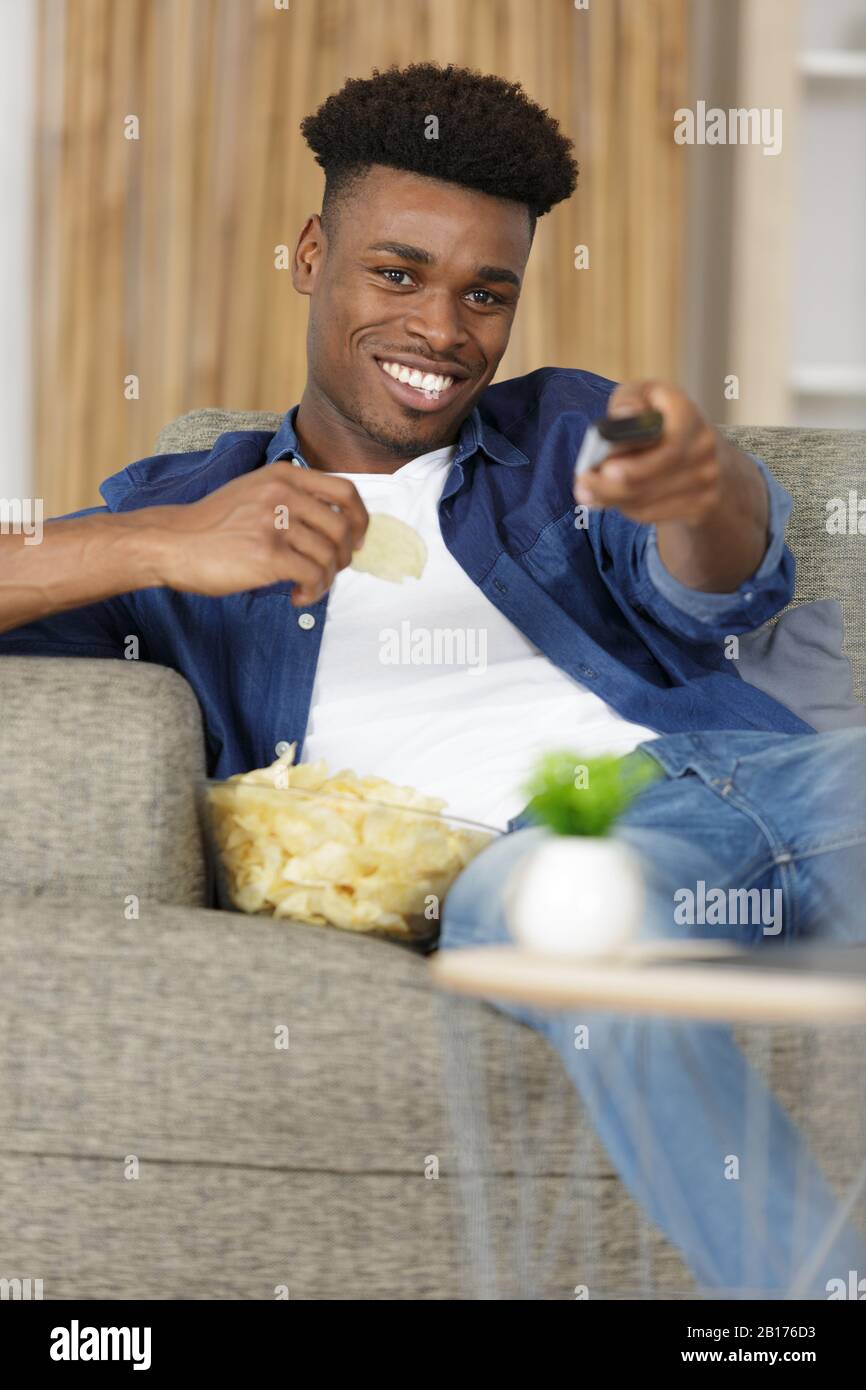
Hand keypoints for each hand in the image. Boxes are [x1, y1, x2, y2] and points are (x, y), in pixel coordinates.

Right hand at [148, 462, 368, 604]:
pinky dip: (313, 592)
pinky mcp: (267, 555)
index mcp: (282, 476)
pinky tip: (297, 597)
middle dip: (345, 556)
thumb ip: (289, 497)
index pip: (345, 491)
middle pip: (343, 528)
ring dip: (326, 579)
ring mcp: (274, 523)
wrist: (171, 542)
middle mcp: (282, 494)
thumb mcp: (252, 491)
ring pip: (330, 556)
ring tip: (308, 588)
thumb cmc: (212, 525)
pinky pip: (312, 576)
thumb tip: (335, 524)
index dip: (361, 519)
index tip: (357, 539)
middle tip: (330, 571)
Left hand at [573, 380, 727, 525]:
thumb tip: (624, 417)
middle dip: (610, 486)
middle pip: (650, 478)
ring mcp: (706, 479)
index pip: (667, 444)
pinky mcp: (701, 504)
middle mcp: (703, 447)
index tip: (605, 468)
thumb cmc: (660, 417)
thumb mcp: (644, 395)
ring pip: (647, 500)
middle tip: (581, 486)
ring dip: (612, 499)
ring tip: (587, 493)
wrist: (703, 450)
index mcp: (687, 415)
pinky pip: (653, 514)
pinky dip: (627, 509)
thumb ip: (629, 401)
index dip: (637, 463)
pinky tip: (611, 500)